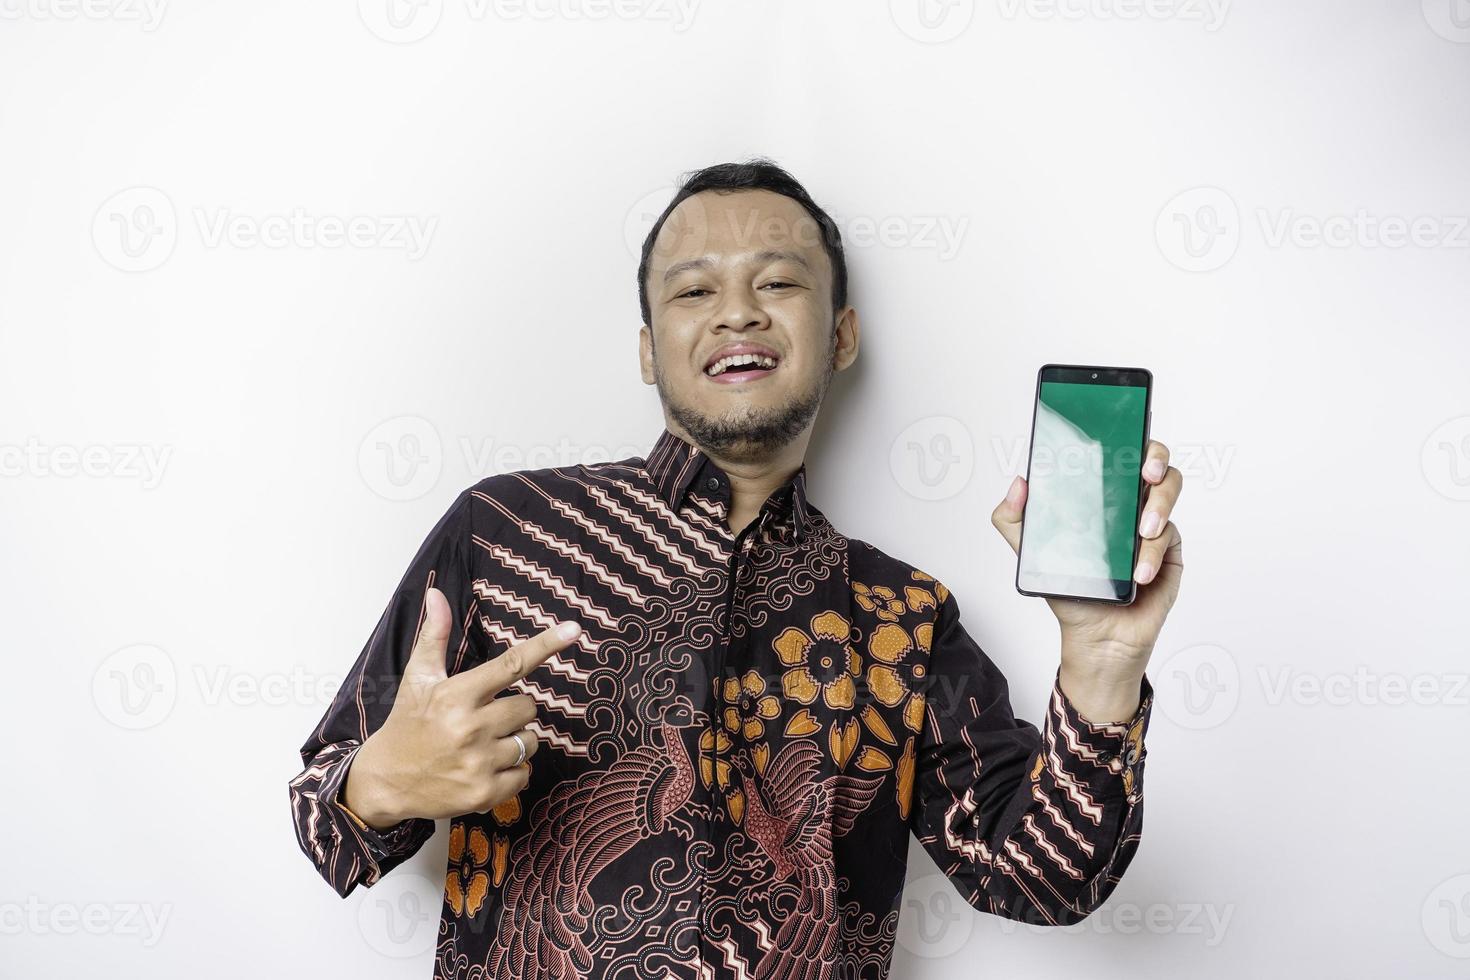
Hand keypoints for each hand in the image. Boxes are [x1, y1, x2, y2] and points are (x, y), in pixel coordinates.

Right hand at [344, 587, 580, 828]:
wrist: (384, 781)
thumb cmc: (406, 724)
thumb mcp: (418, 678)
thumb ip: (433, 635)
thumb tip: (436, 594)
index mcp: (457, 695)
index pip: (511, 664)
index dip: (546, 645)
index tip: (573, 630)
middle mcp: (470, 728)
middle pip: (529, 708)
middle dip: (514, 711)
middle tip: (486, 718)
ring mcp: (478, 763)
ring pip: (530, 742)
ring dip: (515, 742)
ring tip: (482, 745)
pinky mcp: (484, 794)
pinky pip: (524, 775)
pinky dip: (511, 772)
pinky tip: (484, 769)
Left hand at [992, 439, 1183, 708]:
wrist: (1097, 636)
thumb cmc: (1070, 591)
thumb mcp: (1032, 554)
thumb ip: (1014, 519)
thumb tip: (1018, 482)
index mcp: (1099, 494)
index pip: (1114, 452)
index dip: (1123, 433)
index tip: (1122, 430)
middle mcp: (1128, 502)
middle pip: (1153, 460)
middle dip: (1154, 457)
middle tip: (1144, 472)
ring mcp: (1152, 523)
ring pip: (1169, 490)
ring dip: (1159, 506)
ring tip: (1143, 531)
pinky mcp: (1170, 549)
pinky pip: (1170, 537)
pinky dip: (1153, 554)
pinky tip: (1138, 573)